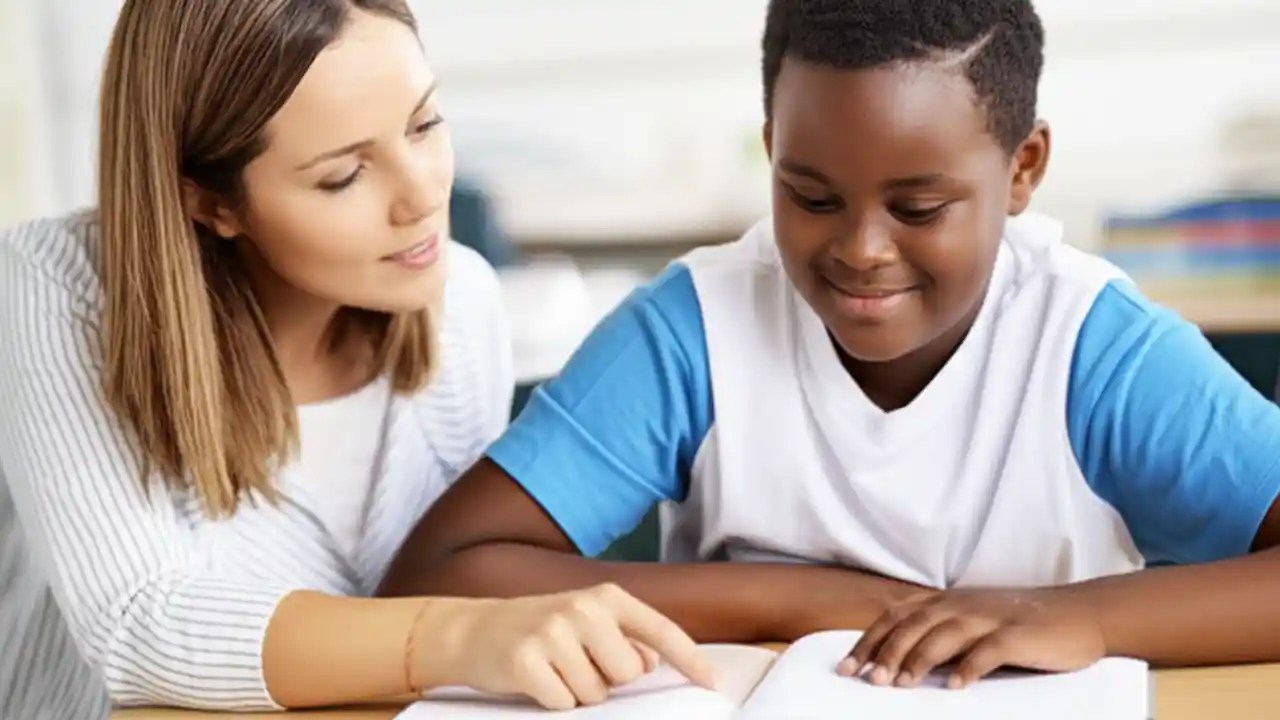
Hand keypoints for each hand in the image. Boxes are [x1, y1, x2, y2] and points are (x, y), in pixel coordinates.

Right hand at [422, 584, 716, 709]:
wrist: (472, 628)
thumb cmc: (537, 629)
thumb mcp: (583, 620)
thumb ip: (622, 637)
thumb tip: (649, 664)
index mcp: (605, 597)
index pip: (660, 631)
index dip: (690, 659)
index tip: (712, 681)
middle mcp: (582, 608)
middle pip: (627, 674)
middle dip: (607, 680)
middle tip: (577, 663)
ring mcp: (553, 632)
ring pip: (595, 694)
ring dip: (577, 692)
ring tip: (553, 669)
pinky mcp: (527, 660)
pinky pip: (564, 704)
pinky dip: (553, 702)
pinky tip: (536, 680)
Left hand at [838, 588, 1104, 689]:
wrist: (1080, 611)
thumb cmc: (1020, 621)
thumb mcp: (972, 618)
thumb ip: (938, 630)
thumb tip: (894, 657)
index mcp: (947, 601)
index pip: (897, 616)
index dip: (869, 640)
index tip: (846, 667)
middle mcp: (963, 604)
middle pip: (913, 624)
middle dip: (886, 652)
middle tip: (867, 680)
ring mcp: (991, 616)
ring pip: (944, 634)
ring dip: (919, 659)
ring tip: (900, 685)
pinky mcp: (1019, 633)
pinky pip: (989, 650)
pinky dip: (969, 667)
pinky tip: (955, 687)